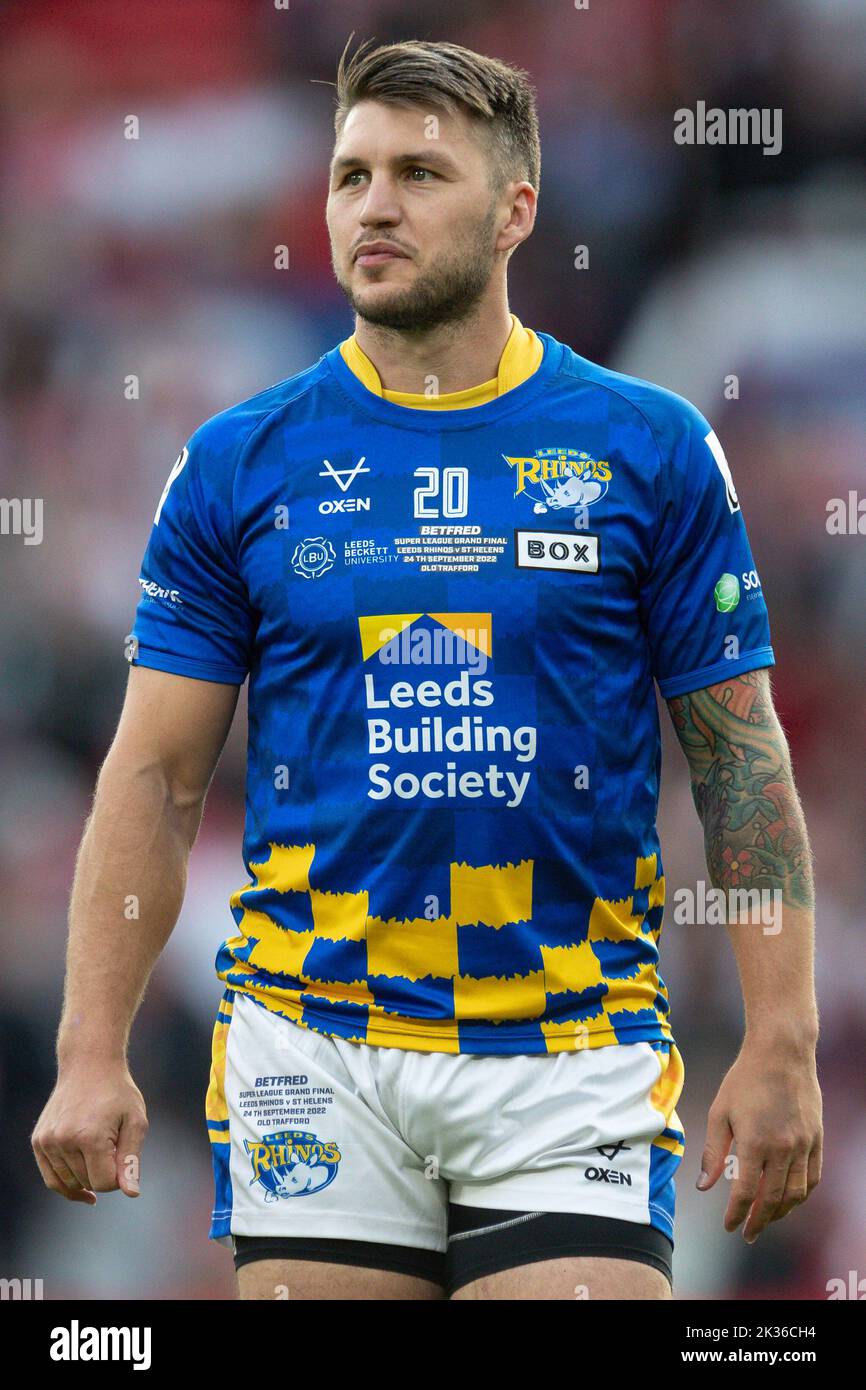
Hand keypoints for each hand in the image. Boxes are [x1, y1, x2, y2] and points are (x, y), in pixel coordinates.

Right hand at [31, 1060, 147, 1202]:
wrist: (89, 1065)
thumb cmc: (117, 1093)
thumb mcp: (135, 1122)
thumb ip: (130, 1160)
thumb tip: (131, 1194)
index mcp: (90, 1137)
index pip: (105, 1184)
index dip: (119, 1177)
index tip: (123, 1155)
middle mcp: (63, 1140)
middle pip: (87, 1183)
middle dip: (103, 1172)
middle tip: (111, 1144)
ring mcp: (47, 1141)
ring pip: (69, 1183)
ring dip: (86, 1176)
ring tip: (98, 1151)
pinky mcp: (38, 1141)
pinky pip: (51, 1177)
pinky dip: (66, 1183)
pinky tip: (82, 1187)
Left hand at [696, 1039, 822, 1241]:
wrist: (782, 1052)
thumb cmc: (744, 1079)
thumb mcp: (719, 1112)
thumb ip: (713, 1153)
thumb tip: (704, 1187)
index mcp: (755, 1143)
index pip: (746, 1193)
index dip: (736, 1214)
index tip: (728, 1227)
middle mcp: (783, 1149)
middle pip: (772, 1199)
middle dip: (758, 1221)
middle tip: (748, 1234)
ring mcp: (804, 1145)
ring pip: (796, 1193)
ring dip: (781, 1212)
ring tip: (767, 1219)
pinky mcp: (817, 1138)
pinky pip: (813, 1177)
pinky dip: (802, 1194)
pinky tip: (790, 1199)